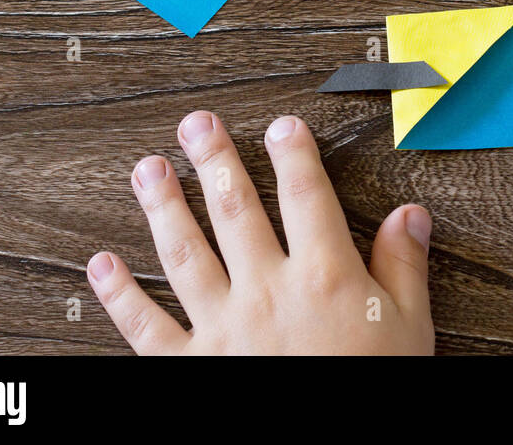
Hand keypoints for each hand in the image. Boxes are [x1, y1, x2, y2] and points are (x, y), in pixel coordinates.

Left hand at [85, 111, 433, 354]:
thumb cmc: (371, 387)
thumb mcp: (408, 329)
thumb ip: (404, 268)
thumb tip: (410, 215)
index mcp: (323, 276)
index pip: (307, 196)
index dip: (294, 154)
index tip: (282, 126)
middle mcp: (266, 291)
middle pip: (235, 210)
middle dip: (214, 161)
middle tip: (196, 125)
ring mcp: (221, 328)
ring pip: (185, 253)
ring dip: (163, 207)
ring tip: (148, 169)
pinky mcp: (188, 367)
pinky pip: (146, 327)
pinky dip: (121, 296)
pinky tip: (103, 264)